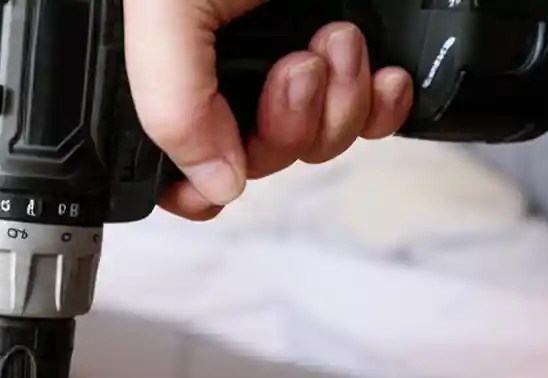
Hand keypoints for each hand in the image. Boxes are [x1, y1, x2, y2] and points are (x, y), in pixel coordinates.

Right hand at [123, 0, 412, 220]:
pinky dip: (382, 109)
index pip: (168, 164)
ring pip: (313, 145)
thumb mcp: (164, 8)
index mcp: (170, 64)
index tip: (218, 187)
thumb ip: (171, 103)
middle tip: (297, 68)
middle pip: (251, 162)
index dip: (194, 190)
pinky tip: (383, 73)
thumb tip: (213, 188)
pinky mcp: (351, 55)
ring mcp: (289, 62)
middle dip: (283, 129)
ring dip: (335, 107)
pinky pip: (369, 121)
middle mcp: (225, 70)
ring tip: (336, 40)